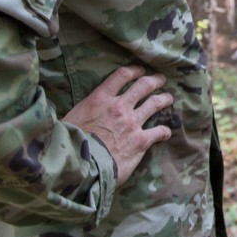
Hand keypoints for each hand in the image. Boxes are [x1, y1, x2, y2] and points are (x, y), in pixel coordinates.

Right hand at [63, 65, 174, 187]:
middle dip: (155, 80)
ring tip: (168, 98)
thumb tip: (81, 112)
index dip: (134, 70)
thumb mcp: (70, 118)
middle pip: (144, 85)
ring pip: (155, 103)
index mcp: (100, 98)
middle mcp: (119, 106)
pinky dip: (164, 131)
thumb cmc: (69, 144)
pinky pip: (159, 131)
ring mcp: (132, 123)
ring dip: (164, 99)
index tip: (140, 71)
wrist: (80, 166)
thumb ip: (83, 111)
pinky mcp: (141, 141)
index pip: (122, 75)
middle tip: (160, 80)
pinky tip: (165, 133)